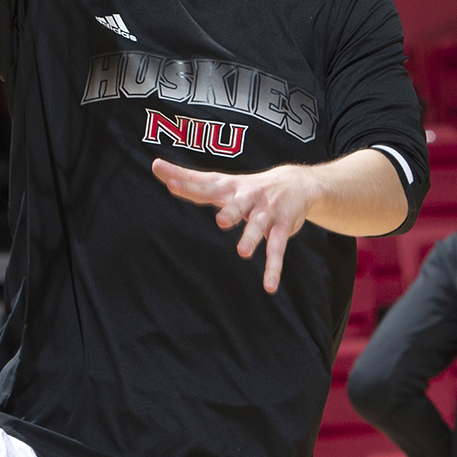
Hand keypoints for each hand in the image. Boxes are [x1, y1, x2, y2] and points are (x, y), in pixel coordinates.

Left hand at [154, 158, 313, 293]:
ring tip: (243, 252)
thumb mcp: (223, 182)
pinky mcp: (282, 226)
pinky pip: (277, 249)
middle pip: (237, 204)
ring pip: (258, 226)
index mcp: (229, 187)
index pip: (204, 184)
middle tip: (221, 221)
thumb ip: (193, 181)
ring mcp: (266, 211)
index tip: (167, 180)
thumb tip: (160, 171)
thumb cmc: (249, 186)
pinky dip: (273, 268)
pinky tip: (269, 286)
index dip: (186, 182)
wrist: (297, 182)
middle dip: (231, 212)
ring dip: (251, 238)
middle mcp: (247, 197)